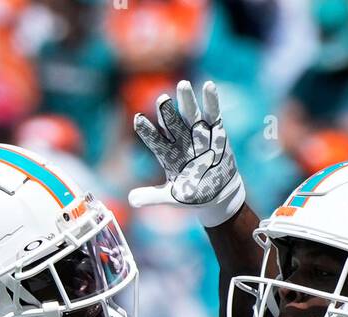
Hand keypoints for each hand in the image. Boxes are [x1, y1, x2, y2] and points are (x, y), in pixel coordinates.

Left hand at [129, 80, 244, 226]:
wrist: (217, 194)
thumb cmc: (193, 194)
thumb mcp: (172, 197)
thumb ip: (152, 196)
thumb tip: (130, 201)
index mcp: (167, 153)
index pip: (153, 139)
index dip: (146, 130)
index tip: (137, 120)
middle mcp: (180, 139)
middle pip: (171, 122)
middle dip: (167, 111)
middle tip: (162, 100)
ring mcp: (197, 133)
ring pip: (189, 113)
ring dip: (186, 100)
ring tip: (183, 85)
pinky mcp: (214, 130)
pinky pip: (212, 113)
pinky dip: (211, 101)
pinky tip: (209, 86)